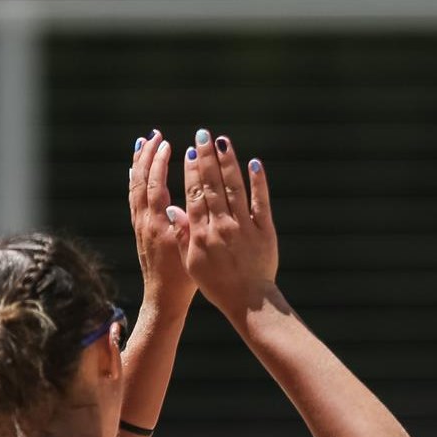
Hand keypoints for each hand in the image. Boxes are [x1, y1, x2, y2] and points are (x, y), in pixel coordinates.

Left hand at [127, 130, 194, 309]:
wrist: (163, 298)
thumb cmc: (183, 279)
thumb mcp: (189, 253)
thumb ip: (184, 230)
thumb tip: (176, 206)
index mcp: (158, 225)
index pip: (155, 185)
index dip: (159, 163)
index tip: (168, 144)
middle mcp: (145, 222)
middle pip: (140, 181)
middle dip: (147, 156)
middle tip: (155, 135)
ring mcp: (139, 225)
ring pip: (134, 187)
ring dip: (138, 163)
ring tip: (143, 143)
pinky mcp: (139, 230)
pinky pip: (133, 197)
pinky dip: (135, 179)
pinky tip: (136, 169)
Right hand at [169, 127, 278, 312]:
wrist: (248, 301)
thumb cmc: (217, 283)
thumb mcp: (192, 262)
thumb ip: (183, 234)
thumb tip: (171, 208)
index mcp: (202, 233)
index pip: (195, 195)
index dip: (192, 172)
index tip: (191, 151)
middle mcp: (222, 226)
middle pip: (213, 186)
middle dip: (207, 158)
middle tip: (203, 135)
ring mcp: (245, 227)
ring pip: (235, 189)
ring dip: (229, 163)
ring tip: (222, 142)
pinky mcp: (265, 230)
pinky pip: (262, 202)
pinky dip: (258, 181)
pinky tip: (254, 163)